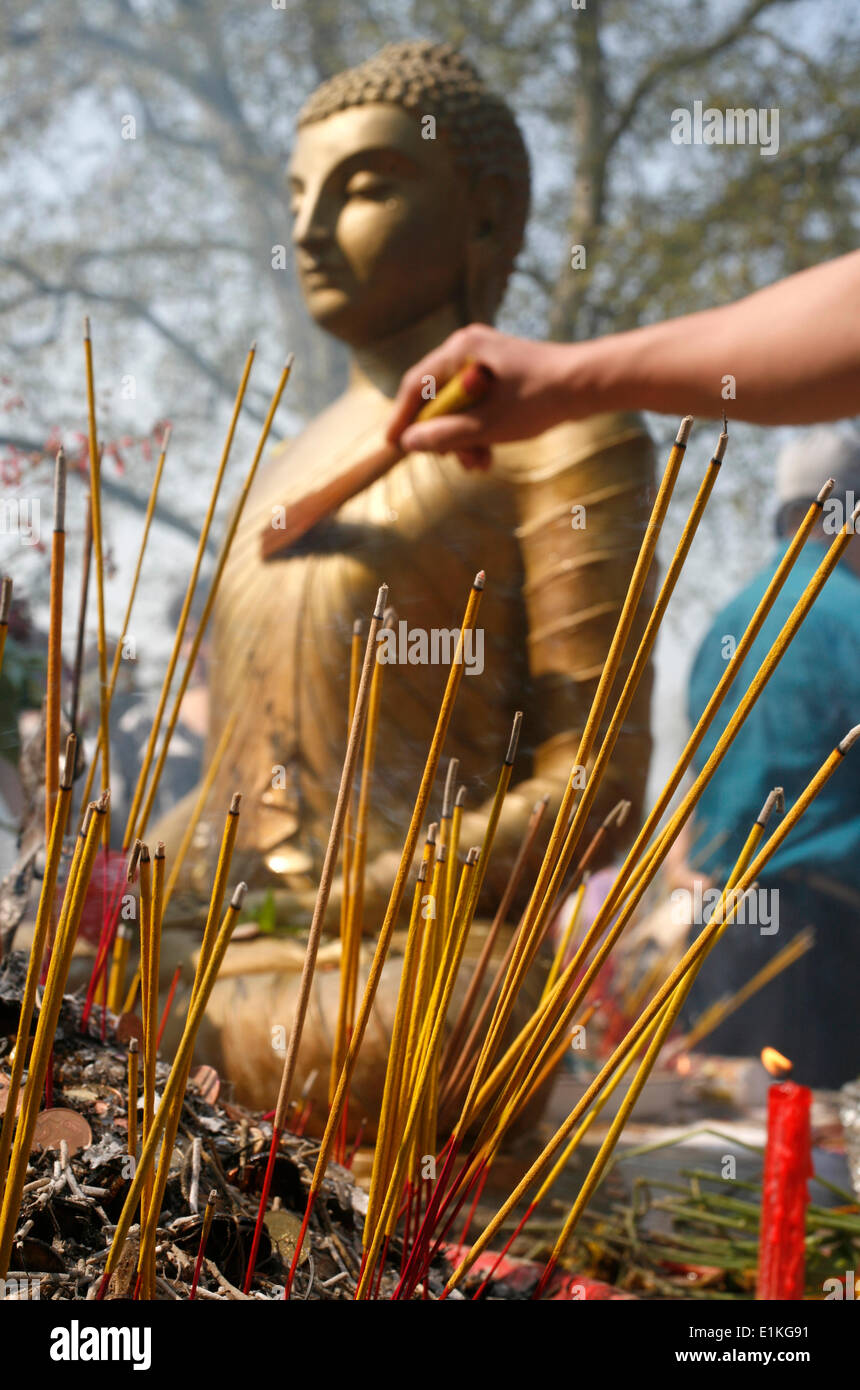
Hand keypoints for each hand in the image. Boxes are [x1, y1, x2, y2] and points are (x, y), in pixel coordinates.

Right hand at [386, 324, 577, 469]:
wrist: (588, 385)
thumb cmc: (540, 398)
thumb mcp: (488, 425)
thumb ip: (446, 435)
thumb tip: (409, 442)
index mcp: (461, 349)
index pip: (416, 385)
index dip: (402, 418)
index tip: (393, 446)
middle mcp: (469, 349)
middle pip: (436, 398)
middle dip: (444, 436)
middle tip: (454, 461)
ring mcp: (485, 362)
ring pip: (457, 407)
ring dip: (464, 439)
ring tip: (479, 464)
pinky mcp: (500, 376)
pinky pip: (476, 405)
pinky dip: (478, 430)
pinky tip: (489, 454)